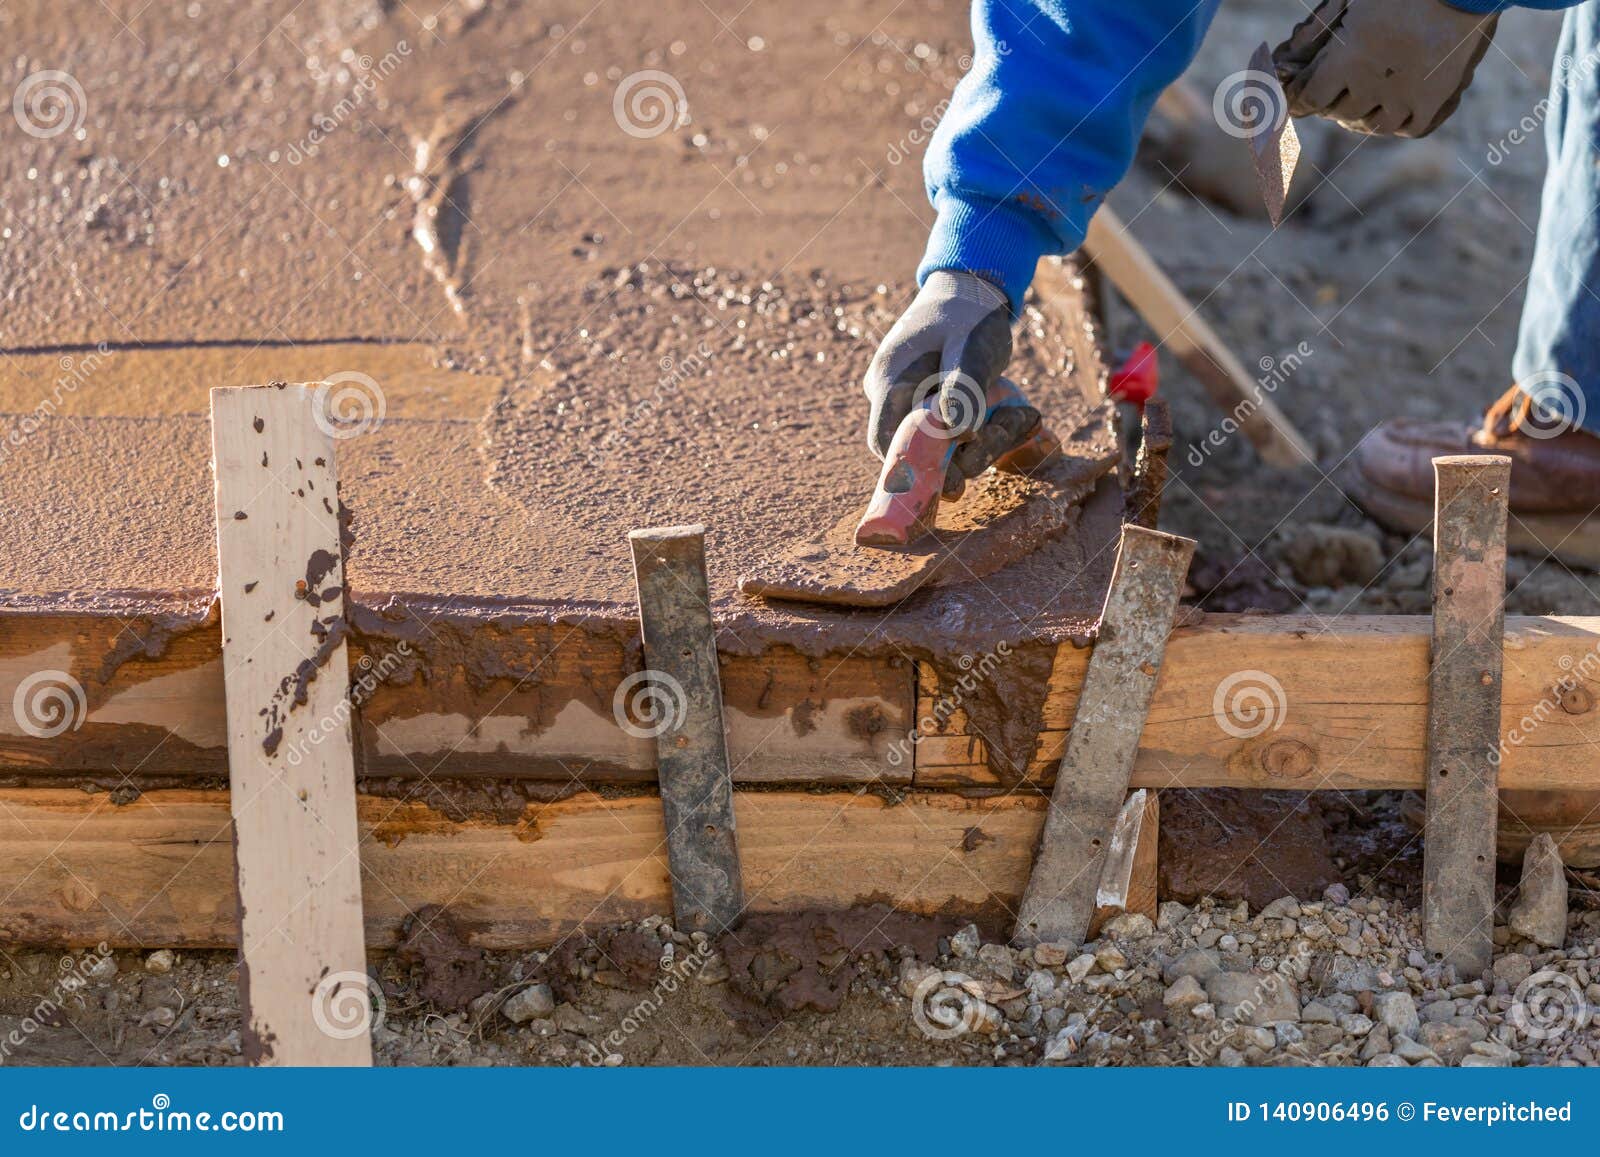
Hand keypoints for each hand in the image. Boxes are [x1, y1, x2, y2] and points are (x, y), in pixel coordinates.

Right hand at [863, 270, 1017, 489]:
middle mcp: (891, 393)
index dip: (911, 470)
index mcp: (891, 379)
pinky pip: (948, 430)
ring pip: (936, 442)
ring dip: (977, 442)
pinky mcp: (925, 402)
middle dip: (957, 457)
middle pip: (914, 448)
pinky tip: (1008, 413)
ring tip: (1015, 416)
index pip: (885, 442)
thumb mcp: (972, 346)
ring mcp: (906, 398)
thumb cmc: (968, 315)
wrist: (967, 290)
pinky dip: (979, 430)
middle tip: (996, 446)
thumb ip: (964, 386)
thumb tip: (957, 431)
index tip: (950, 482)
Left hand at [1273, 0, 1496, 137]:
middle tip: (1335, 97)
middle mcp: (1371, 84)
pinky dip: (1398, 125)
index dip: (1301, 100)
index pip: (1309, 98)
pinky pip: (1411, 129)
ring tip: (1364, 105)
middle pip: (1340, 112)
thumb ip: (1321, 26)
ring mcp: (1405, 96)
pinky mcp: (1435, 100)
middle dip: (1333, 105)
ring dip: (1362, 118)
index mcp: (1346, 58)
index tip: (1299, 98)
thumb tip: (1291, 52)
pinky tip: (1395, 113)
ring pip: (1373, 126)